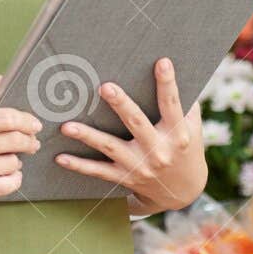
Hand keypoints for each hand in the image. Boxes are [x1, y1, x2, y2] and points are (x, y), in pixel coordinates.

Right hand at [0, 73, 42, 205]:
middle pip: (10, 141)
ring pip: (8, 164)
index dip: (25, 121)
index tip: (34, 124)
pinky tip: (12, 173)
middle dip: (28, 141)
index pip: (4, 118)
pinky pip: (0, 187)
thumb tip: (1, 81)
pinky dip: (13, 180)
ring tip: (12, 157)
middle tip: (32, 142)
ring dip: (17, 160)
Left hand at [52, 57, 206, 214]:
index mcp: (178, 134)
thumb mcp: (192, 128)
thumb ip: (184, 104)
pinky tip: (60, 157)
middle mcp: (158, 151)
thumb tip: (169, 69)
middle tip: (105, 87)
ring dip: (88, 136)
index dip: (168, 84)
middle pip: (137, 123)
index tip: (162, 62)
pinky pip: (99, 171)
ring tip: (67, 126)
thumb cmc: (185, 148)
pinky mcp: (125, 177)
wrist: (182, 191)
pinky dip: (79, 166)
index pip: (172, 105)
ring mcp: (140, 166)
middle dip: (121, 105)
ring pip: (111, 148)